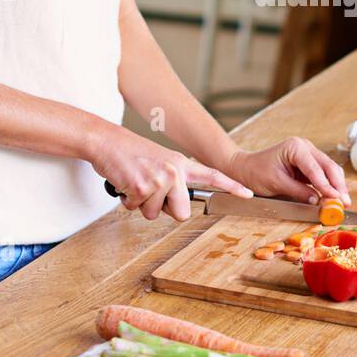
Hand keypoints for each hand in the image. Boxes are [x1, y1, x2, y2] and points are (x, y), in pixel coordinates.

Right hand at [90, 125, 251, 221]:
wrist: (108, 142)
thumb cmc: (132, 155)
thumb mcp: (161, 162)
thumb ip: (175, 181)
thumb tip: (179, 206)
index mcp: (181, 164)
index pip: (213, 175)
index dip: (232, 187)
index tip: (249, 194)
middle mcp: (175, 171)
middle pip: (182, 213)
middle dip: (165, 210)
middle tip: (151, 191)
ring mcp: (160, 179)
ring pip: (155, 214)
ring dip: (142, 204)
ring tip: (135, 182)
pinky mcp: (142, 186)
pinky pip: (136, 209)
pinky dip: (128, 201)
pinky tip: (126, 183)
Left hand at [227, 137, 350, 205]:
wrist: (245, 168)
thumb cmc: (256, 173)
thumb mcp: (276, 184)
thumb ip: (299, 192)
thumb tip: (318, 201)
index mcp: (295, 147)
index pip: (316, 168)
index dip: (328, 185)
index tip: (337, 199)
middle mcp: (304, 146)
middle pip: (329, 166)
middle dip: (338, 185)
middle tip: (345, 202)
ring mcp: (308, 153)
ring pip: (329, 169)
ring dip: (336, 185)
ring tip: (343, 202)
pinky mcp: (308, 162)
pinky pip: (323, 173)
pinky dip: (329, 185)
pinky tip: (334, 196)